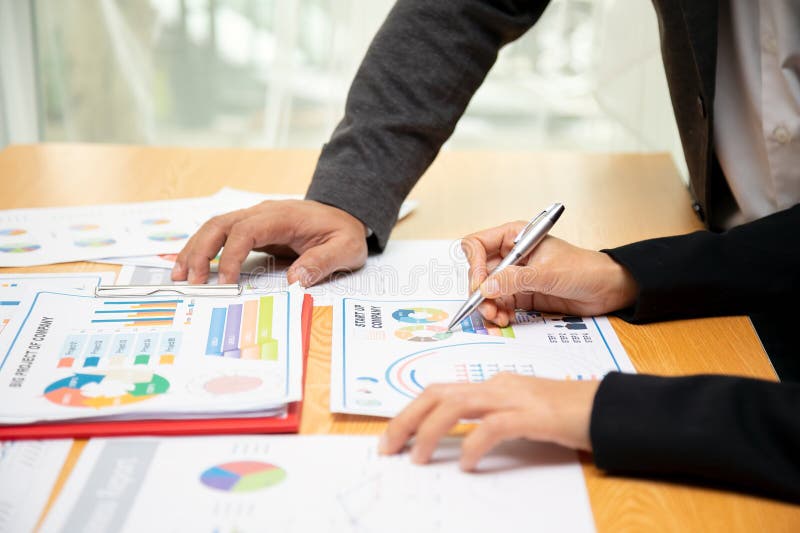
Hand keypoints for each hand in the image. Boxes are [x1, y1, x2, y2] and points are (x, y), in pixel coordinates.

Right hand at [172, 200, 368, 284]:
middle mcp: (264, 213)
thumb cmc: (344, 232)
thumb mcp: (345, 249)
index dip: (231, 255)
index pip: (247, 230)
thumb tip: (294, 281)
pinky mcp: (253, 229)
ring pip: (216, 227)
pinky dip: (203, 248)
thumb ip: (322, 263)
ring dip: (195, 249)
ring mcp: (256, 219)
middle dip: (201, 250)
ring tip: (180, 274)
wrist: (345, 215)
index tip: (224, 281)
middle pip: (221, 224)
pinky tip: (191, 264)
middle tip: (189, 280)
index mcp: (283, 216)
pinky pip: (222, 235)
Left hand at [379, 373, 599, 470]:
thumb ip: (490, 418)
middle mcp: (498, 386)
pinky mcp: (534, 416)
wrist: (607, 408)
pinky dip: (474, 444)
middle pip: (438, 394)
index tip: (392, 437)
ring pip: (457, 405)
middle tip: (388, 448)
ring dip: (430, 432)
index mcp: (492, 385)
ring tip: (418, 459)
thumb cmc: (565, 414)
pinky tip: (466, 464)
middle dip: (406, 419)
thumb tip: (456, 441)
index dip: (410, 412)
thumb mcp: (520, 413)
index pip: (439, 391)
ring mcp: (515, 398)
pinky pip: (494, 426)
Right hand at [461, 222, 637, 325]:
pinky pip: (499, 303)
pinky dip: (498, 313)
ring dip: (488, 306)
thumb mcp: (549, 273)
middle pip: (479, 271)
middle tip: (487, 308)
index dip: (474, 264)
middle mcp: (511, 255)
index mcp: (515, 236)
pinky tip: (506, 319)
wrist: (608, 289)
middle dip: (480, 291)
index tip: (481, 285)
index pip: (477, 245)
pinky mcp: (521, 294)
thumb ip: (517, 279)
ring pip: (487, 291)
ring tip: (498, 318)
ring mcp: (515, 276)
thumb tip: (487, 287)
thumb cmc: (584, 269)